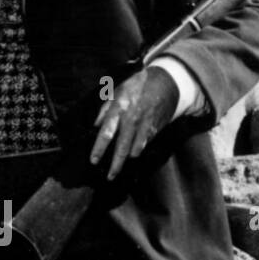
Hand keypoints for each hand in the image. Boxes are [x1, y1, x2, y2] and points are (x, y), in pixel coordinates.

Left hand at [90, 65, 177, 180]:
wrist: (165, 82)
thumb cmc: (137, 86)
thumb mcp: (117, 91)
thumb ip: (104, 109)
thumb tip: (95, 126)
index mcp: (119, 109)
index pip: (106, 133)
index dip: (99, 149)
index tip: (93, 160)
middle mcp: (131, 120)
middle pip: (122, 148)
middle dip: (115, 165)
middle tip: (109, 177)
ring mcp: (145, 126)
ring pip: (135, 150)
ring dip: (127, 159)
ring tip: (119, 167)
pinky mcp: (155, 130)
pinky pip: (144, 145)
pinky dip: (138, 151)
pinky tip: (133, 154)